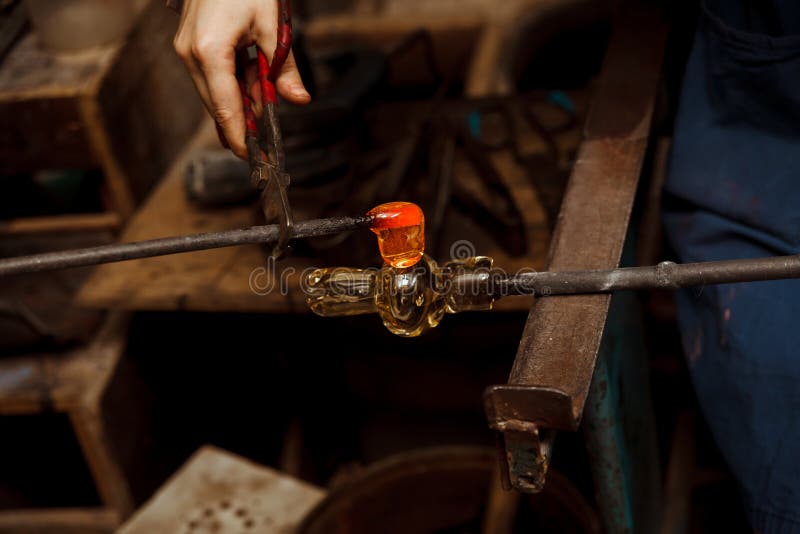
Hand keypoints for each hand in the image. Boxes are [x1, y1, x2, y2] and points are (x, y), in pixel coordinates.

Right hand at [173, 0, 310, 157]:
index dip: (239, 136)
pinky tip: (254, 80)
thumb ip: (283, 67)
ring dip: (242, 100)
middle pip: (218, 104)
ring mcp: (187, 49)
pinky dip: (234, 84)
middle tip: (267, 136)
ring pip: (216, 91)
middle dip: (245, 121)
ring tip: (265, 96)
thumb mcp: (274, 26)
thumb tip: (299, 99)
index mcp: (210, 52)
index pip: (225, 107)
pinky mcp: (190, 44)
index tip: (251, 157)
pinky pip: (213, 76)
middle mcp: (191, 54)